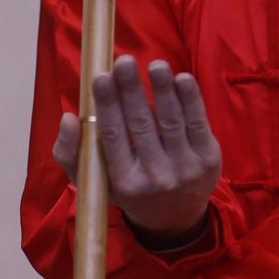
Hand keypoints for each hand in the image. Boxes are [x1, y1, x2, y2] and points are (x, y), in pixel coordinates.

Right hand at [53, 55, 220, 243]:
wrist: (174, 217)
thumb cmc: (128, 189)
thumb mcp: (93, 180)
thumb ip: (71, 152)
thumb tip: (69, 119)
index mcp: (124, 182)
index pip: (113, 136)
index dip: (107, 105)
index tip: (100, 77)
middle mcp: (155, 178)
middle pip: (141, 126)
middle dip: (132, 91)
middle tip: (124, 61)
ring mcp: (185, 169)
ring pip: (171, 122)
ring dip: (164, 90)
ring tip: (156, 65)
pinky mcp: (209, 160)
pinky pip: (198, 124)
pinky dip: (191, 100)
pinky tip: (182, 79)